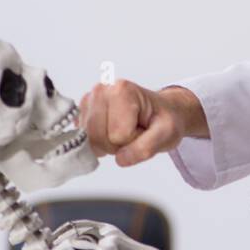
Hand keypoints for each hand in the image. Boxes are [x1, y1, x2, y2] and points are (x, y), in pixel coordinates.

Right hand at [78, 80, 206, 167]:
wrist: (160, 111)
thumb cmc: (163, 118)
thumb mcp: (167, 134)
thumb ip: (146, 148)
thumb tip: (121, 159)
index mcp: (121, 91)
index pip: (118, 135)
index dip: (133, 139)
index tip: (143, 129)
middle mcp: (100, 91)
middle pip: (98, 138)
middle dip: (118, 144)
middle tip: (134, 131)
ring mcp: (88, 101)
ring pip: (90, 141)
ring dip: (109, 144)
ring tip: (125, 130)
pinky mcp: (82, 112)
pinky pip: (85, 141)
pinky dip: (100, 143)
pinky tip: (112, 130)